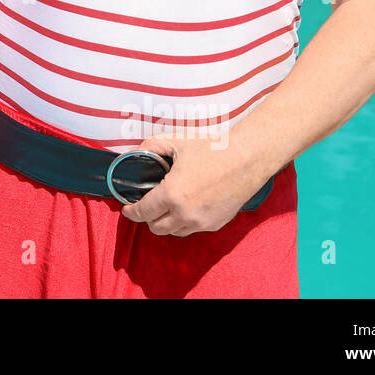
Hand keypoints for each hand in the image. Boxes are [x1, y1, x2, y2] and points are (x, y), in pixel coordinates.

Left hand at [117, 134, 272, 235]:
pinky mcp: (216, 224)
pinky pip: (193, 229)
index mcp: (172, 195)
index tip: (127, 208)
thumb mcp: (177, 142)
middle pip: (156, 228)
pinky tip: (184, 208)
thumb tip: (134, 152)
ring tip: (165, 207)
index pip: (142, 212)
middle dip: (147, 218)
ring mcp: (202, 222)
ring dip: (166, 223)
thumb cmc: (213, 148)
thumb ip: (150, 146)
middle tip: (146, 205)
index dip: (131, 211)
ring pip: (174, 232)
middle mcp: (185, 214)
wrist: (247, 158)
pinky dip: (184, 222)